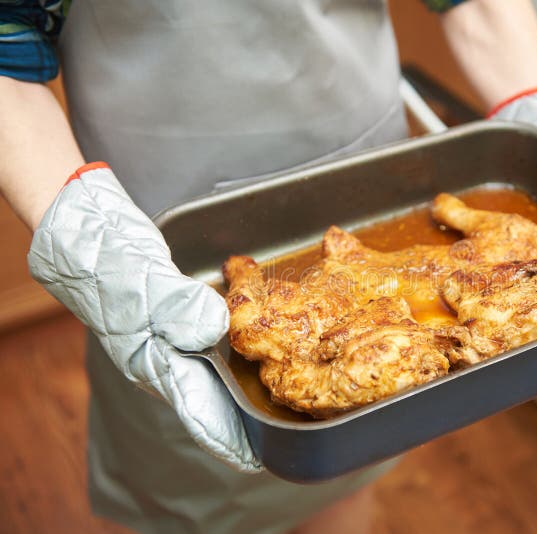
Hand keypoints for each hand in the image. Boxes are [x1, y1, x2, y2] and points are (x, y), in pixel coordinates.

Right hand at [27, 162, 261, 472]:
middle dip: (241, 419)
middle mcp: (167, 357)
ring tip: (273, 406)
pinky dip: (238, 351)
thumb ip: (176, 308)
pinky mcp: (184, 315)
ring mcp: (175, 337)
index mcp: (153, 363)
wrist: (93, 235)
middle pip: (210, 397)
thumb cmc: (105, 266)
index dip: (227, 434)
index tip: (255, 457)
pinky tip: (258, 354)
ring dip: (241, 388)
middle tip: (277, 435)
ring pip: (215, 371)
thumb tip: (213, 331)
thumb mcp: (139, 286)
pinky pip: (216, 340)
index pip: (196, 408)